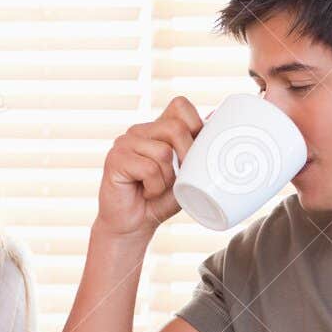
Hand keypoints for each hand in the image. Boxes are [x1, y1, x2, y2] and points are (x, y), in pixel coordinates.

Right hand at [95, 96, 203, 239]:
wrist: (134, 226)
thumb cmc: (161, 200)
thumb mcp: (188, 174)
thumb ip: (198, 146)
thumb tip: (216, 116)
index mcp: (157, 129)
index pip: (180, 105)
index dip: (194, 126)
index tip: (193, 154)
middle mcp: (140, 131)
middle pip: (175, 127)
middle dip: (185, 158)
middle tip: (176, 179)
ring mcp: (125, 142)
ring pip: (163, 151)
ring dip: (167, 179)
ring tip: (157, 188)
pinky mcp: (115, 158)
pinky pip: (149, 168)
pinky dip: (154, 187)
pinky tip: (146, 193)